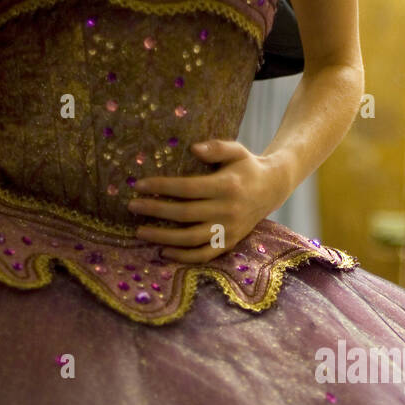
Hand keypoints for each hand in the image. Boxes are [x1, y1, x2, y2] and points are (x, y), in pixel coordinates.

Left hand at [126, 140, 290, 263]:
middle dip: (155, 210)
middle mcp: (228, 210)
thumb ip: (217, 147)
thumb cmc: (247, 167)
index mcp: (227, 186)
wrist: (272, 189)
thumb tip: (193, 148)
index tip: (139, 185)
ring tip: (140, 231)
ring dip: (163, 237)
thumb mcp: (237, 150)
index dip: (161, 187)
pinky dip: (184, 257)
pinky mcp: (230, 242)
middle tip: (132, 207)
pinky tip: (164, 252)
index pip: (187, 188)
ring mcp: (230, 230)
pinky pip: (205, 254)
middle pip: (185, 214)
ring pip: (191, 238)